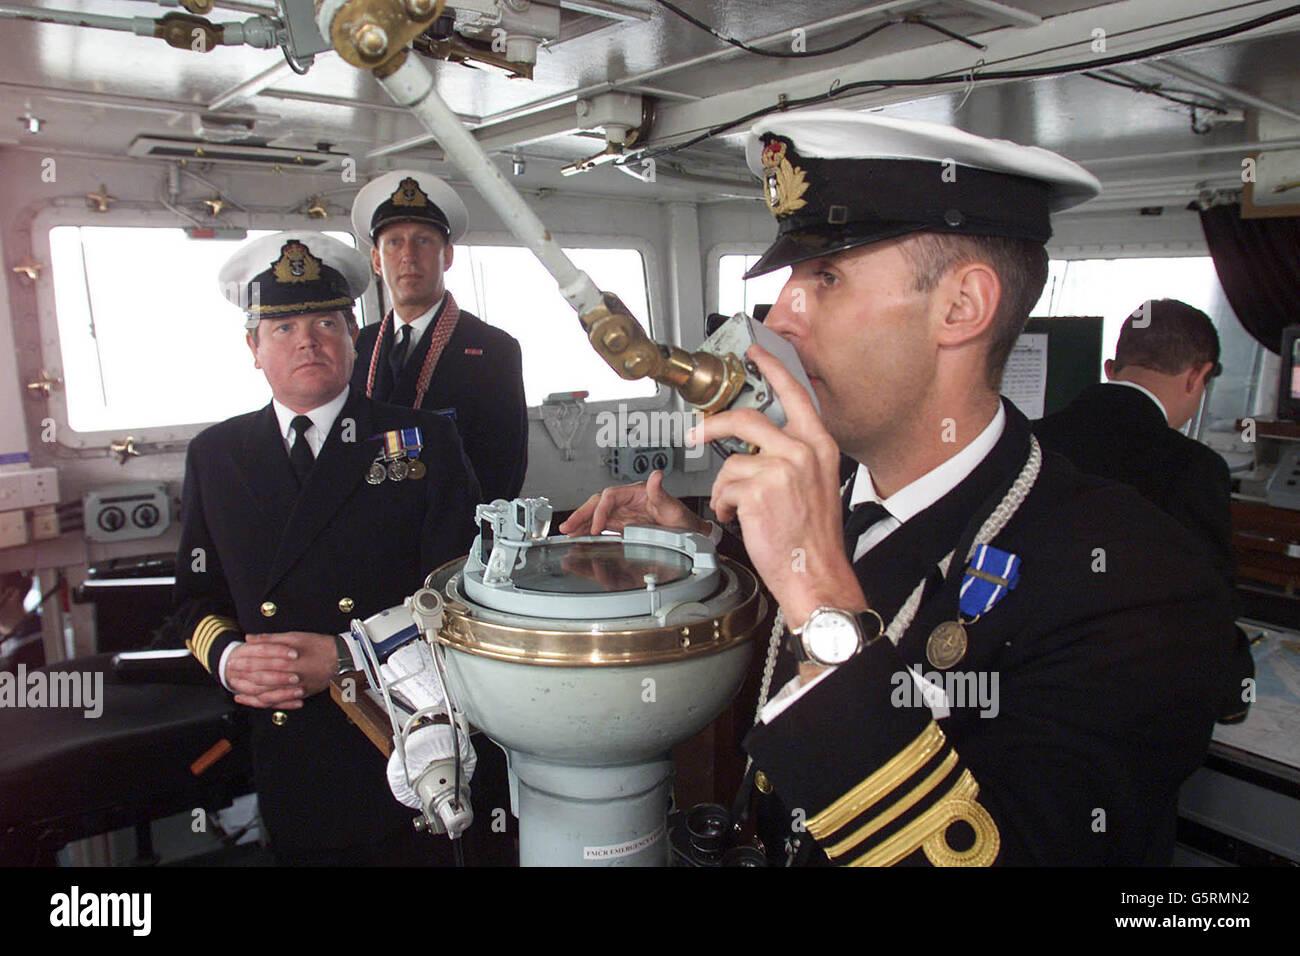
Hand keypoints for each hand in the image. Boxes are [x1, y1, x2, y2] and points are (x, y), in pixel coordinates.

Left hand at [231, 632, 337, 707]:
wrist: (340, 658)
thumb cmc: (318, 645)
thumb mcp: (295, 636)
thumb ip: (270, 639)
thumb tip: (249, 639)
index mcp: (287, 660)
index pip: (260, 662)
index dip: (244, 662)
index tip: (232, 660)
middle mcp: (290, 676)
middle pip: (260, 678)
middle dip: (243, 677)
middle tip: (230, 674)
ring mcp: (295, 688)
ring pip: (267, 693)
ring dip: (249, 691)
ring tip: (236, 688)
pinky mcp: (299, 695)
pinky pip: (278, 702)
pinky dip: (263, 702)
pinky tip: (252, 700)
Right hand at [559, 469, 709, 536]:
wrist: (688, 533)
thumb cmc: (682, 519)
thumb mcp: (673, 507)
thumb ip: (660, 493)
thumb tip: (656, 476)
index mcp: (636, 492)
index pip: (610, 497)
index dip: (601, 511)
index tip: (597, 527)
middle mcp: (626, 501)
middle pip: (597, 504)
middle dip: (581, 515)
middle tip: (567, 527)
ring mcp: (623, 513)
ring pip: (596, 514)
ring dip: (581, 522)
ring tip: (567, 532)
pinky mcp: (622, 525)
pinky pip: (601, 525)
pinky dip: (588, 530)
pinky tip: (578, 536)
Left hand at [691, 344, 865, 628]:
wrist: (815, 573)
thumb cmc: (812, 538)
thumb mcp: (815, 484)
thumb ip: (792, 456)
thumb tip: (756, 446)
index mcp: (819, 445)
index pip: (795, 393)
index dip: (772, 369)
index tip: (755, 353)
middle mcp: (803, 450)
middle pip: (746, 419)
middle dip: (715, 426)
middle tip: (698, 433)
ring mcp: (781, 468)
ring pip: (730, 462)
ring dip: (725, 489)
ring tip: (738, 509)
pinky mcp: (759, 489)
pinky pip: (724, 488)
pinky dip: (724, 507)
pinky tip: (740, 520)